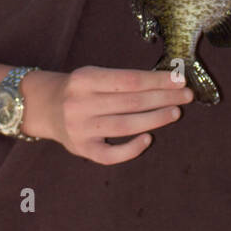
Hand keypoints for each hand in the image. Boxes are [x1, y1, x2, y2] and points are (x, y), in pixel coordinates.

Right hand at [26, 66, 193, 163]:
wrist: (45, 107)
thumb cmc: (79, 89)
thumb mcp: (92, 75)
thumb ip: (120, 80)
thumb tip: (164, 83)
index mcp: (84, 79)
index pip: (128, 80)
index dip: (156, 81)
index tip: (178, 80)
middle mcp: (80, 104)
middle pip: (130, 102)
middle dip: (163, 98)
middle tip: (186, 95)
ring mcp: (80, 129)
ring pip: (126, 125)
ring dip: (155, 119)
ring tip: (175, 112)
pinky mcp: (81, 149)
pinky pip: (111, 155)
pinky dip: (132, 148)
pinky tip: (149, 138)